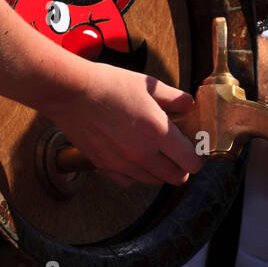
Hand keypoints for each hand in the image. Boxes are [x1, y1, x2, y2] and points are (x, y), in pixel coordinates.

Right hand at [43, 64, 201, 186]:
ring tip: (156, 155)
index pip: (190, 161)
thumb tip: (190, 105)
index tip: (194, 153)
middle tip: (178, 155)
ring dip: (159, 172)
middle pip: (175, 177)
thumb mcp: (148, 85)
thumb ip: (174, 98)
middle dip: (182, 168)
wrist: (71, 92)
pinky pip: (127, 181)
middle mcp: (143, 154)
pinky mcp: (104, 166)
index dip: (196, 158)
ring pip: (153, 181)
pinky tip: (132, 158)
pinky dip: (134, 174)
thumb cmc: (109, 85)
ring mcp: (122, 163)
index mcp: (158, 132)